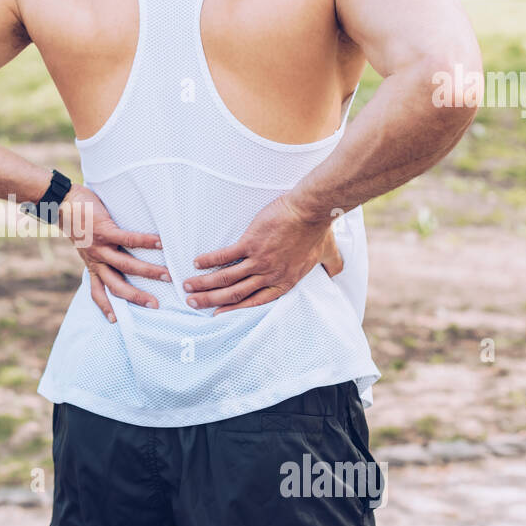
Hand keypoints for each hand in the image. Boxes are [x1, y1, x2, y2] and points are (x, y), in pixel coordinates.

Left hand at [58, 184, 167, 322]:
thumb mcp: (85, 244)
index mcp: (92, 264)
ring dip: (148, 272)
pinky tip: (161, 244)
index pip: (97, 291)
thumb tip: (118, 254)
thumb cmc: (77, 220)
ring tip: (168, 275)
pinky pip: (128, 240)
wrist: (60, 202)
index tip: (115, 321)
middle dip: (136, 297)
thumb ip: (100, 252)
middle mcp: (96, 260)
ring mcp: (100, 246)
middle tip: (155, 305)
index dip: (105, 306)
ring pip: (126, 265)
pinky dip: (146, 242)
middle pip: (116, 285)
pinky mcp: (104, 231)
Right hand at [182, 196, 343, 315]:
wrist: (311, 211)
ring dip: (205, 285)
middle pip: (235, 294)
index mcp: (284, 281)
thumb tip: (337, 273)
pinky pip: (226, 256)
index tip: (218, 314)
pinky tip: (197, 264)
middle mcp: (269, 275)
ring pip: (227, 278)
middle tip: (193, 303)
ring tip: (188, 287)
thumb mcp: (329, 253)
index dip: (235, 310)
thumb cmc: (319, 231)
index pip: (255, 302)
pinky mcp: (250, 243)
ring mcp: (259, 260)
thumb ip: (332, 266)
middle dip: (212, 301)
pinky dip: (210, 261)